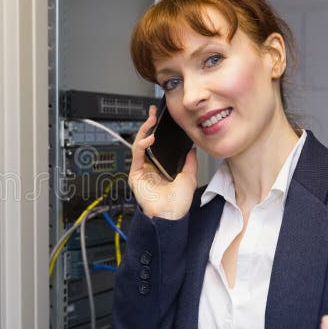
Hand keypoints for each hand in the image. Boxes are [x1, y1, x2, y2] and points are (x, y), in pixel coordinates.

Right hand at [129, 105, 196, 219]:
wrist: (170, 215)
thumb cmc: (178, 203)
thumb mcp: (189, 176)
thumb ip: (189, 161)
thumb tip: (191, 149)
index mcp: (162, 167)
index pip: (157, 144)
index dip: (158, 131)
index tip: (162, 119)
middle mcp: (150, 167)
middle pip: (146, 141)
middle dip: (148, 126)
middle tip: (153, 114)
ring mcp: (142, 169)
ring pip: (139, 144)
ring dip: (144, 131)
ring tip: (151, 122)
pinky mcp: (135, 173)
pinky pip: (137, 154)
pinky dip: (142, 144)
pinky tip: (150, 139)